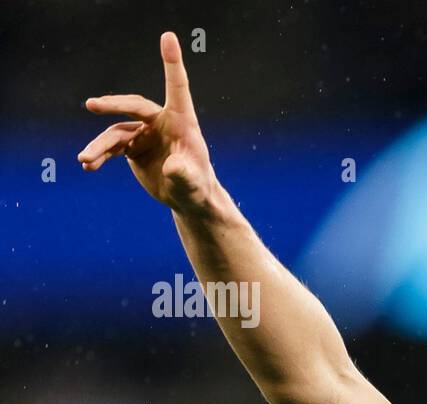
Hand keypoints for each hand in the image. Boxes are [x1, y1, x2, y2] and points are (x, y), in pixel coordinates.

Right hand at [78, 32, 216, 212]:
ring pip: (116, 133)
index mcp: (181, 121)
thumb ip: (184, 173)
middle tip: (92, 106)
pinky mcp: (133, 147)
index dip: (172, 63)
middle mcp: (161, 123)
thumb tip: (172, 168)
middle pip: (134, 107)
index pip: (176, 87)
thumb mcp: (192, 182)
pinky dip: (100, 155)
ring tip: (85, 160)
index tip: (168, 37)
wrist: (187, 198)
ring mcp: (144, 134)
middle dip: (113, 105)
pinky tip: (89, 166)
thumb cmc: (197, 186)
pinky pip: (111, 147)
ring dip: (99, 146)